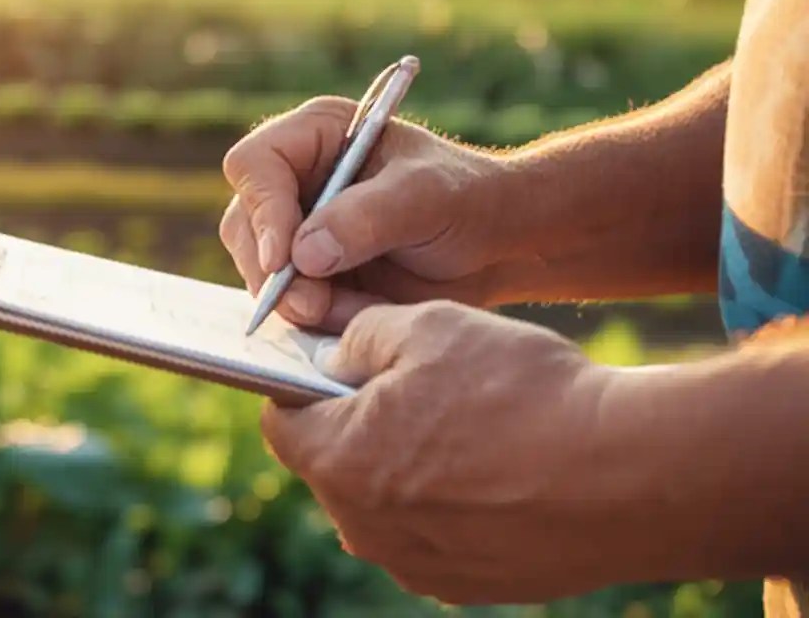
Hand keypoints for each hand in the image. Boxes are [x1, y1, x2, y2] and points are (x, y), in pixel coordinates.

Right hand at [219, 96, 517, 331]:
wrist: (493, 247)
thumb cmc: (465, 200)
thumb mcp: (425, 198)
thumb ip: (365, 218)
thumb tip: (303, 254)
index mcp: (316, 134)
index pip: (255, 164)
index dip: (262, 210)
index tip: (282, 259)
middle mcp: (295, 177)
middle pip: (243, 222)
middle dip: (271, 269)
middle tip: (310, 304)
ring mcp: (296, 227)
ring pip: (256, 267)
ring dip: (289, 298)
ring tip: (338, 311)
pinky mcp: (307, 273)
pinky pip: (283, 300)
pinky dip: (309, 317)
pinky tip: (349, 316)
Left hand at [261, 301, 669, 604]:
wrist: (629, 475)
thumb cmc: (523, 392)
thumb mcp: (429, 326)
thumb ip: (360, 336)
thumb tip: (336, 356)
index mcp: (339, 461)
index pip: (282, 422)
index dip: (303, 386)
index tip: (340, 366)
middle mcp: (364, 527)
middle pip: (333, 464)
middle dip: (360, 425)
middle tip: (423, 389)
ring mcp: (414, 564)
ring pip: (382, 503)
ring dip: (405, 466)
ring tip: (471, 429)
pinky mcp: (464, 586)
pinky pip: (430, 535)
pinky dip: (448, 505)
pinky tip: (498, 472)